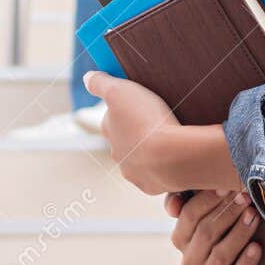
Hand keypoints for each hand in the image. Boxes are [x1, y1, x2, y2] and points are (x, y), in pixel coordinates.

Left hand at [83, 70, 181, 194]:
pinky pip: (158, 175)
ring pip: (141, 159)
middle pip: (126, 140)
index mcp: (110, 131)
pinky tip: (177, 157)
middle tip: (158, 121)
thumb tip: (87, 78)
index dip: (125, 109)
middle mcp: (118, 154)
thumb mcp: (120, 90)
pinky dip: (165, 166)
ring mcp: (135, 173)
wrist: (172, 157)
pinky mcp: (154, 186)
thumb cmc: (146, 120)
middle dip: (137, 132)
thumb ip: (100, 83)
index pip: (111, 118)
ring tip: (170, 140)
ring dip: (151, 151)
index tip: (139, 103)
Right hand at [165, 189, 260, 264]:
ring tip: (254, 216)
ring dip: (239, 232)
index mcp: (180, 239)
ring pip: (221, 254)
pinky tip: (257, 247)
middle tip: (246, 197)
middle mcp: (189, 261)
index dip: (208, 199)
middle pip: (206, 232)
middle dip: (228, 212)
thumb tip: (174, 203)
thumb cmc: (223, 238)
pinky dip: (245, 262)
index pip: (189, 215)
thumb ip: (191, 201)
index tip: (227, 186)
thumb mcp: (209, 219)